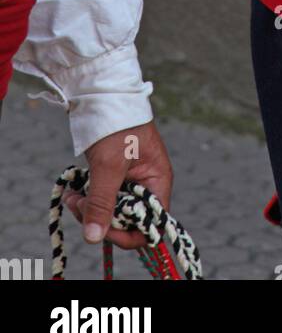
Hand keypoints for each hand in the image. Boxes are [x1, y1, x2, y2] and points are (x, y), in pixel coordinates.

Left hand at [62, 120, 172, 249]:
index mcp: (157, 181)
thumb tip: (94, 237)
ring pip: (111, 211)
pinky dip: (86, 198)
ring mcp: (129, 181)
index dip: (129, 234)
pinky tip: (73, 191)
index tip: (103, 228)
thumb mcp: (108, 166)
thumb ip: (102, 202)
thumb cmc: (116, 125)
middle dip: (101, 219)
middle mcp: (146, 184)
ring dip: (89, 209)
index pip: (151, 225)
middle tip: (79, 205)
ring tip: (71, 197)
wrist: (102, 95)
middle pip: (128, 221)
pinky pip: (101, 198)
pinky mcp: (112, 176)